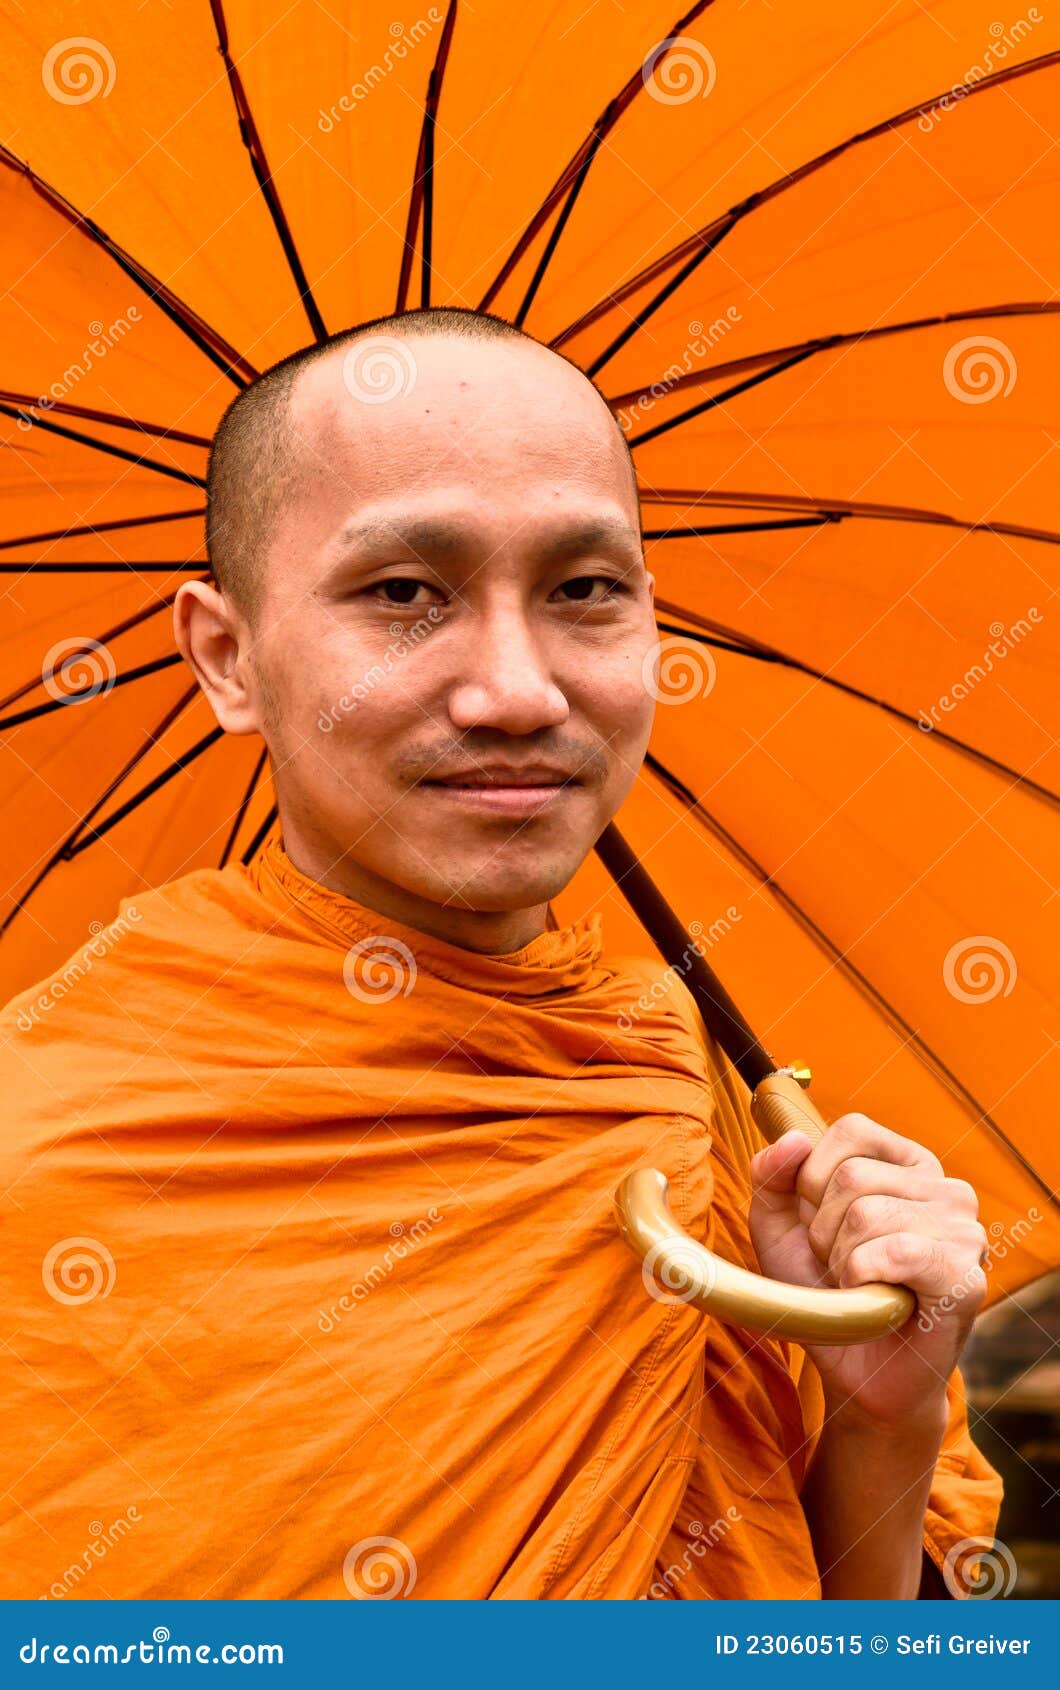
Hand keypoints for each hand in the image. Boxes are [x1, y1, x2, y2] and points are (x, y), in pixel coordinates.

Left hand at [748, 1114, 988, 1429]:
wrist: (855, 1372)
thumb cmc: (824, 1293)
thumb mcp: (779, 1226)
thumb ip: (772, 1175)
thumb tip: (793, 1139)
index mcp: (909, 1164)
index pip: (851, 1130)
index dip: (813, 1178)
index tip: (817, 1221)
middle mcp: (946, 1188)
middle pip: (853, 1176)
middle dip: (823, 1231)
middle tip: (842, 1267)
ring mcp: (964, 1231)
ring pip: (867, 1214)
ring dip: (842, 1261)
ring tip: (861, 1285)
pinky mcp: (965, 1278)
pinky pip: (896, 1252)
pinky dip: (864, 1277)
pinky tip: (877, 1300)